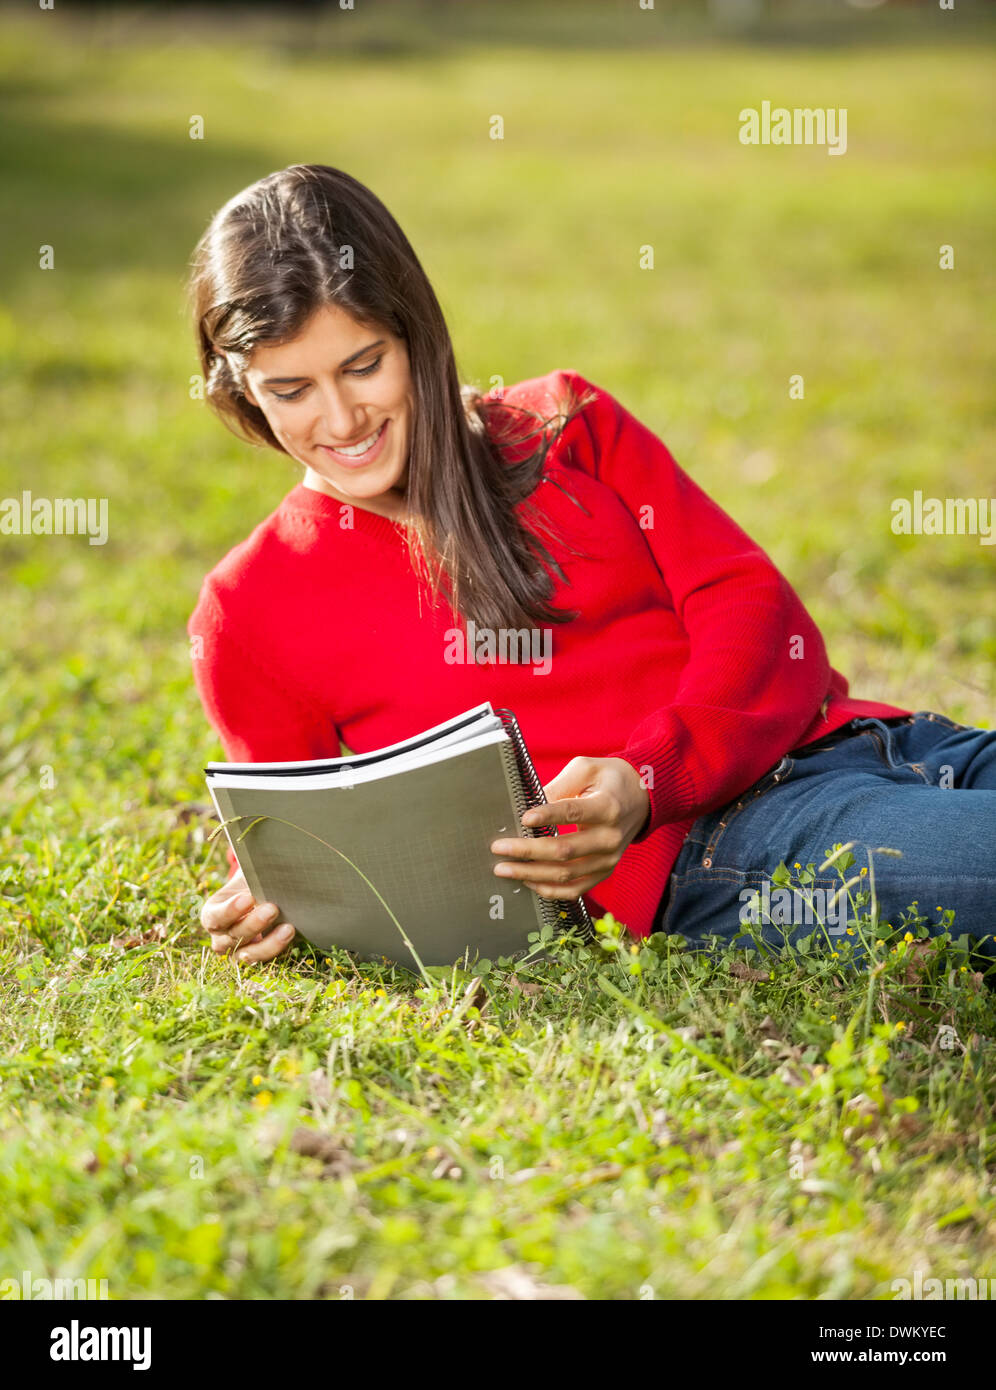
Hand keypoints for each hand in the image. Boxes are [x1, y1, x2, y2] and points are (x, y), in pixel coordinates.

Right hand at [199, 869, 296, 962]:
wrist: (266, 897)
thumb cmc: (253, 883)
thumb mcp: (249, 875)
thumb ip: (253, 868)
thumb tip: (262, 852)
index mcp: (213, 914)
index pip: (215, 917)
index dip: (230, 910)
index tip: (248, 897)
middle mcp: (221, 938)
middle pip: (234, 937)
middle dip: (254, 923)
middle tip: (273, 908)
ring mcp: (238, 952)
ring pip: (248, 955)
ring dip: (269, 943)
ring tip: (288, 928)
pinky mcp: (257, 958)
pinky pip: (265, 959)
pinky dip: (278, 948)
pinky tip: (290, 934)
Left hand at [490, 756, 650, 899]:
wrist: (642, 798)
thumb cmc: (609, 779)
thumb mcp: (586, 769)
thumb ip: (557, 786)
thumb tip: (526, 806)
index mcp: (607, 807)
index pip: (573, 813)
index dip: (547, 816)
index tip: (523, 818)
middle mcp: (610, 837)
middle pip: (564, 850)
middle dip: (526, 851)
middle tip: (498, 848)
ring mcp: (609, 859)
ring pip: (566, 875)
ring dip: (531, 874)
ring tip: (503, 868)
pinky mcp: (605, 871)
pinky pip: (575, 890)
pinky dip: (549, 890)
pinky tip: (527, 881)